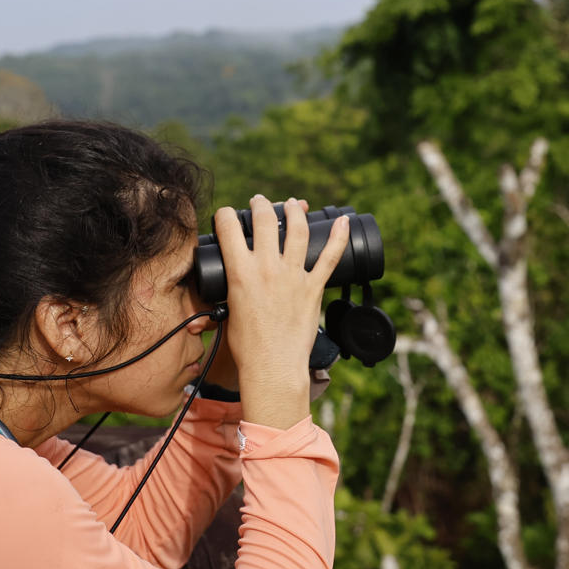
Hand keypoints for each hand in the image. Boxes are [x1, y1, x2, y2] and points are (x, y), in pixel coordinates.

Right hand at [214, 196, 348, 429]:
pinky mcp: (313, 287)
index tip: (228, 215)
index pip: (228, 227)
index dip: (226, 214)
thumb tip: (231, 281)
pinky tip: (343, 222)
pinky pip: (330, 256)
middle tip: (260, 202)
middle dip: (261, 204)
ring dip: (295, 211)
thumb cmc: (247, 346)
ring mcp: (293, 276)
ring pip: (297, 229)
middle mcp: (267, 268)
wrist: (272, 366)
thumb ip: (231, 289)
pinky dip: (339, 237)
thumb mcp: (229, 310)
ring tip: (293, 204)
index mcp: (240, 272)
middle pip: (265, 219)